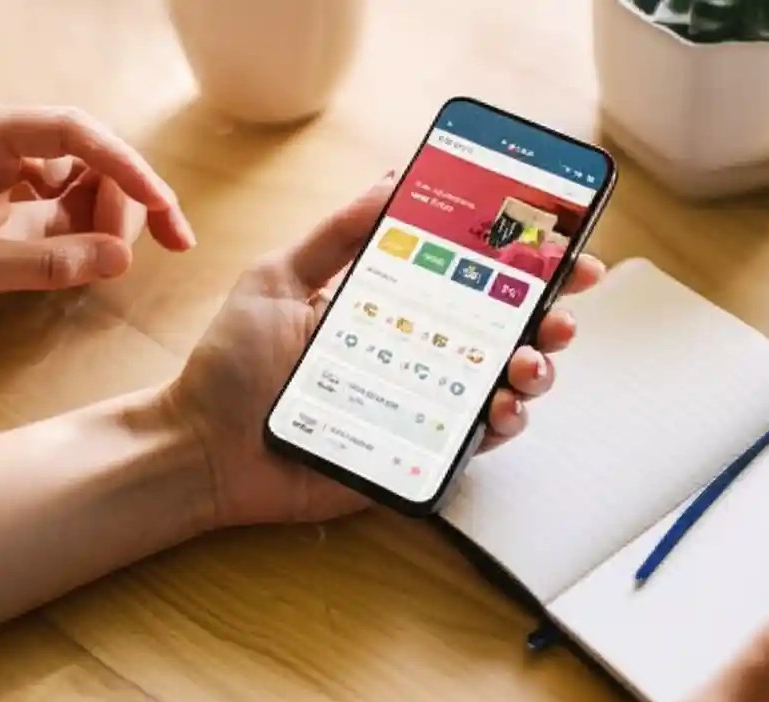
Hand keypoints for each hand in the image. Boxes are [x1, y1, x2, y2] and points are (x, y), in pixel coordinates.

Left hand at [0, 103, 194, 316]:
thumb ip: (44, 264)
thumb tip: (122, 259)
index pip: (73, 133)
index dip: (126, 168)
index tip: (163, 207)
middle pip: (90, 155)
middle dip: (126, 201)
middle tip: (137, 256)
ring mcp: (5, 166)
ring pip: (86, 179)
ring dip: (109, 218)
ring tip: (105, 262)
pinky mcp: (8, 194)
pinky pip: (67, 203)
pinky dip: (88, 230)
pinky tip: (87, 257)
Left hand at [164, 173, 605, 526]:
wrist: (201, 448)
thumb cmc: (233, 366)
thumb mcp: (277, 279)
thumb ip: (337, 234)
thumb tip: (393, 178)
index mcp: (395, 308)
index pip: (474, 281)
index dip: (527, 266)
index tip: (567, 249)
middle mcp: (420, 355)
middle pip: (505, 332)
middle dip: (549, 318)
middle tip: (561, 312)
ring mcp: (424, 405)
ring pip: (505, 386)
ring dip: (535, 370)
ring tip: (530, 363)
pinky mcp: (417, 456)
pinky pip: (476, 440)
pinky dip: (503, 425)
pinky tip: (503, 409)